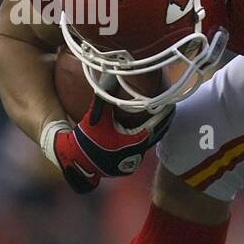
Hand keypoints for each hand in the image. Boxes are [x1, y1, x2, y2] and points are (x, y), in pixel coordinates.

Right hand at [52, 99, 173, 192]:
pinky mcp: (127, 166)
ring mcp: (133, 163)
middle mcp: (137, 155)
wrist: (74, 160)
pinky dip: (146, 139)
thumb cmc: (86, 140)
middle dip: (163, 121)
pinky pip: (142, 149)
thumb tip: (109, 76)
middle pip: (156, 135)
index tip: (169, 103)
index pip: (156, 126)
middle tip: (169, 108)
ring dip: (155, 130)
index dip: (162, 114)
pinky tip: (147, 130)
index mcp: (134, 143)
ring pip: (150, 143)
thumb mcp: (97, 117)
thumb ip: (105, 98)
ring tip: (162, 117)